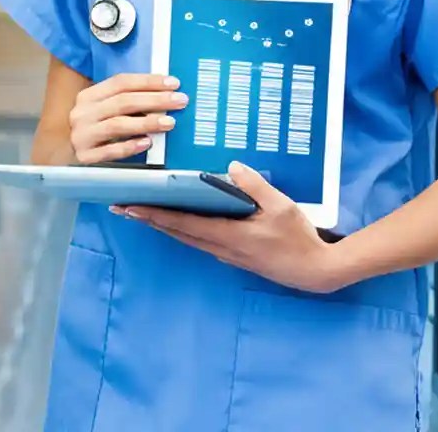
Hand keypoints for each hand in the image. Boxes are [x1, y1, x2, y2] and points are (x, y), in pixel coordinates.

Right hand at [69, 73, 188, 163]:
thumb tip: (165, 94)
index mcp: (89, 96)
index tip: (173, 83)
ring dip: (146, 122)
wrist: (64, 154)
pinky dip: (130, 146)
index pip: (121, 82)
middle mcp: (82, 113)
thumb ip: (127, 102)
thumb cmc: (95, 129)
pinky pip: (110, 151)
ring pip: (117, 125)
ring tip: (169, 122)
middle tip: (179, 101)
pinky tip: (147, 143)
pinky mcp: (84, 157)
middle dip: (155, 100)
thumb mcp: (104, 110)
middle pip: (122, 102)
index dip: (148, 81)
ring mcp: (81, 135)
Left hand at [114, 162, 348, 293]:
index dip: (155, 215)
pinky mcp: (233, 255)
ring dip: (162, 225)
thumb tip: (232, 166)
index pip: (182, 223)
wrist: (315, 271)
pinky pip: (199, 240)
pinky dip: (181, 230)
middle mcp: (221, 247)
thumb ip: (255, 186)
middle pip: (176, 232)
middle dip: (148, 219)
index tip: (132, 207)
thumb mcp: (282, 206)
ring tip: (141, 213)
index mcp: (229, 235)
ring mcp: (226, 253)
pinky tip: (176, 221)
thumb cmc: (299, 239)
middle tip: (122, 208)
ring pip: (185, 237)